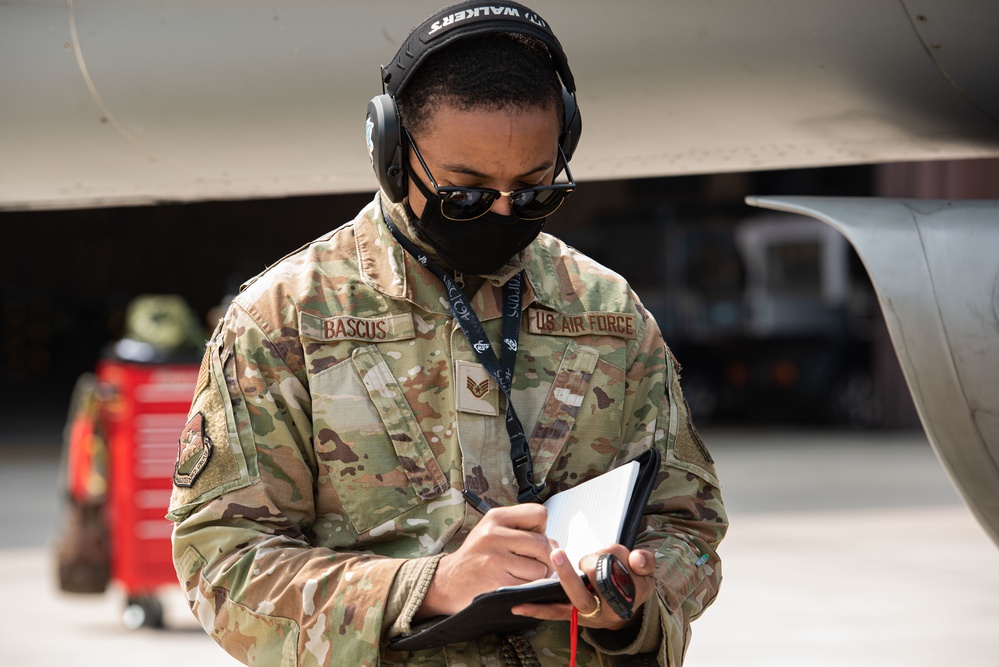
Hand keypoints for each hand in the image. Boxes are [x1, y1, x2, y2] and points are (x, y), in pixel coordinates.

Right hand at [417, 504, 553, 617]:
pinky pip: (531, 586)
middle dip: (545, 559)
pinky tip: (514, 587)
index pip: (539, 514)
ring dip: (537, 577)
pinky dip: (528, 590)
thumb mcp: (492, 532)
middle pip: (543, 544)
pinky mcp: (497, 582)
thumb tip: (556, 546)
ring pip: (541, 567)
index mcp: (495, 517)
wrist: (446, 583)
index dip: (541, 530)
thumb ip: (523, 532)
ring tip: (519, 576)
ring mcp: (495, 559)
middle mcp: (494, 534)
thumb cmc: (476, 558)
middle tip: (532, 566)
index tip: (530, 542)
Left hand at [510, 544, 655, 629]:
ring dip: (561, 581)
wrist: (624, 607)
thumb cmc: (632, 583)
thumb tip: (638, 559)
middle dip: (578, 570)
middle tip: (569, 555)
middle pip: (589, 589)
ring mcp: (588, 614)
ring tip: (553, 562)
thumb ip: (645, 561)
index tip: (607, 549)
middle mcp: (605, 609)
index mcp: (627, 596)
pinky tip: (519, 605)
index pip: (615, 575)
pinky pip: (555, 613)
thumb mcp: (646, 572)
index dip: (610, 558)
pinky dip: (538, 609)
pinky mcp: (573, 616)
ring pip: (572, 601)